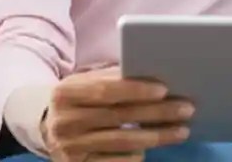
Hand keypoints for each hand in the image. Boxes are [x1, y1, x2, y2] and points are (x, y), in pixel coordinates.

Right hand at [43, 66, 192, 160]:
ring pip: (122, 142)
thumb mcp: (84, 84)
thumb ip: (112, 78)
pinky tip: (154, 147)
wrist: (46, 128)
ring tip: (182, 130)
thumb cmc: (78, 100)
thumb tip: (154, 77)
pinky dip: (137, 155)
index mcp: (65, 93)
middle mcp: (64, 122)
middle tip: (186, 108)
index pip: (105, 90)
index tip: (164, 89)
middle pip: (118, 117)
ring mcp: (70, 148)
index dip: (135, 90)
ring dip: (156, 136)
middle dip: (156, 113)